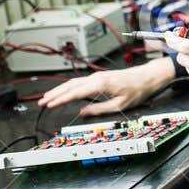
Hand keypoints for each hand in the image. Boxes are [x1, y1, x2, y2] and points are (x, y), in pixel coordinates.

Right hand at [38, 58, 173, 116]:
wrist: (147, 77)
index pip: (75, 93)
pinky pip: (79, 82)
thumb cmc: (136, 91)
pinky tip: (63, 92)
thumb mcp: (119, 105)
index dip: (60, 99)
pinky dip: (68, 87)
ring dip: (59, 90)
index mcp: (100, 84)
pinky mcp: (99, 78)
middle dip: (54, 94)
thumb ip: (99, 109)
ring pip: (73, 82)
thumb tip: (82, 112)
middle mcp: (96, 78)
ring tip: (47, 97)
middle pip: (70, 85)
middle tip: (41, 102)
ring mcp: (97, 76)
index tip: (49, 105)